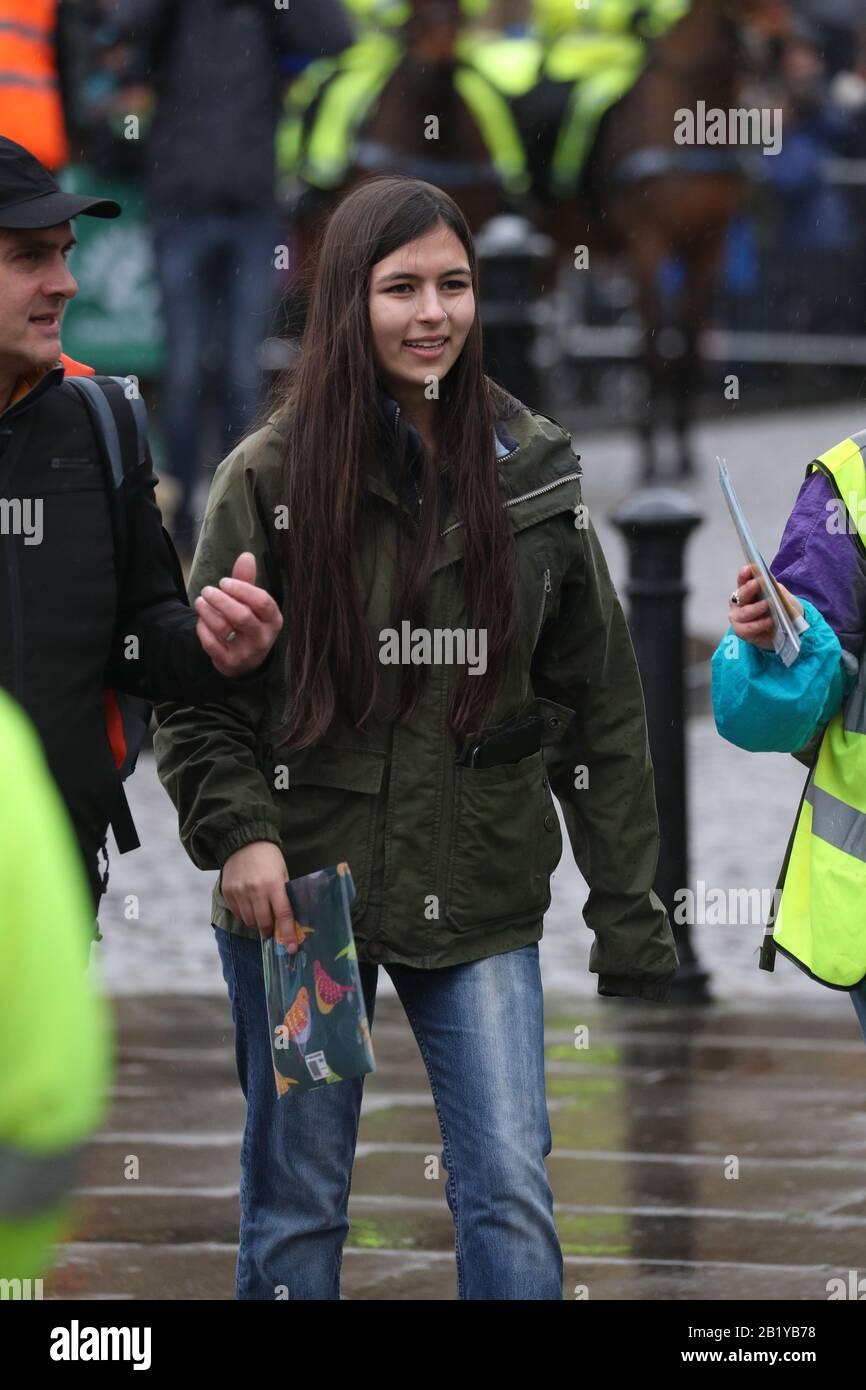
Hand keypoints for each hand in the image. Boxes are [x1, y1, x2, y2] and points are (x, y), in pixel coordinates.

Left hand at [194, 552, 282, 676]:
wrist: (244, 660)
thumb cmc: (248, 624)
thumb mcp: (251, 604)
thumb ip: (247, 580)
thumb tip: (247, 555)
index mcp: (273, 620)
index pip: (262, 602)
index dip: (241, 589)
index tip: (224, 582)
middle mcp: (263, 638)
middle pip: (242, 616)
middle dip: (221, 600)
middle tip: (207, 590)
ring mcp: (247, 653)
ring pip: (224, 629)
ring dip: (207, 612)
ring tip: (200, 601)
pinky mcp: (230, 663)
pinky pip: (211, 644)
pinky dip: (203, 629)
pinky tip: (202, 620)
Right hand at [220, 842, 299, 947]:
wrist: (243, 841)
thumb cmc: (269, 857)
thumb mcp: (283, 872)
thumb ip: (285, 894)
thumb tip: (289, 920)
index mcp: (274, 884)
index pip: (283, 915)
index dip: (288, 934)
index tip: (291, 948)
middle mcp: (256, 890)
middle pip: (264, 923)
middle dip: (270, 931)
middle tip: (273, 930)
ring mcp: (240, 892)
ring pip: (250, 922)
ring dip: (257, 923)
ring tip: (261, 914)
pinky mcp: (228, 893)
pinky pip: (238, 914)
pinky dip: (245, 915)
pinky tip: (249, 905)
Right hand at [728, 563, 802, 650]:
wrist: (784, 630)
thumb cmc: (779, 610)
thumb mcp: (780, 596)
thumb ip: (774, 588)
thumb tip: (770, 581)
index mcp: (746, 591)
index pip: (742, 580)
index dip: (744, 574)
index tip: (749, 568)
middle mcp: (738, 604)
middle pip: (741, 594)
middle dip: (749, 588)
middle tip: (758, 583)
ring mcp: (738, 618)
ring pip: (744, 612)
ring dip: (756, 608)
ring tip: (767, 604)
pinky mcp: (742, 632)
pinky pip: (749, 628)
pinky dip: (760, 624)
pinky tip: (770, 621)